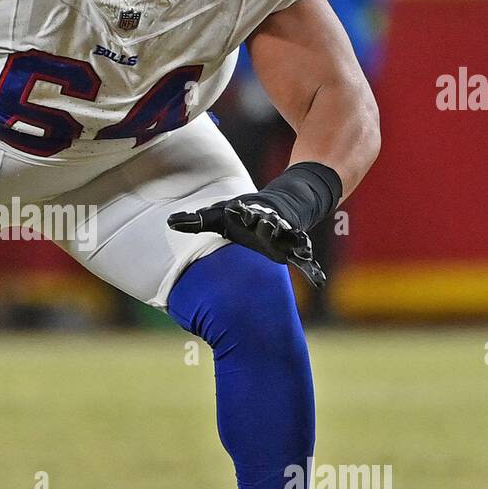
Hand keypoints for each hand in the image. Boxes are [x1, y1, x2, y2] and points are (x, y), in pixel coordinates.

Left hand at [168, 196, 325, 287]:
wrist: (276, 207)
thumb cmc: (240, 216)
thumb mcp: (217, 216)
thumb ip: (195, 221)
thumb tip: (168, 222)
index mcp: (250, 215)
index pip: (246, 212)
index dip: (242, 211)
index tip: (236, 209)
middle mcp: (269, 224)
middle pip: (270, 224)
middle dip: (269, 224)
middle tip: (268, 223)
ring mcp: (284, 237)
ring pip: (292, 239)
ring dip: (296, 244)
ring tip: (302, 252)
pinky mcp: (294, 251)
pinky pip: (305, 262)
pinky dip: (313, 270)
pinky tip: (319, 281)